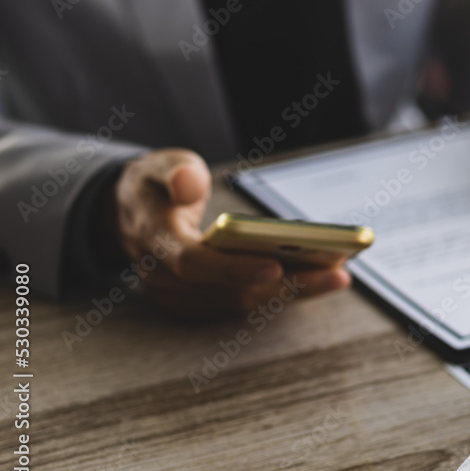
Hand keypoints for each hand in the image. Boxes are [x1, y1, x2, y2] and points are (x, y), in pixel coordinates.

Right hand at [113, 149, 350, 316]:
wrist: (129, 215)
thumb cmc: (154, 187)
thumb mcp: (158, 166)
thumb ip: (176, 173)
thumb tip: (189, 184)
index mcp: (154, 240)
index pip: (194, 263)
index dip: (235, 268)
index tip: (277, 263)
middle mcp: (163, 278)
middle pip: (231, 292)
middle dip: (287, 284)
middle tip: (337, 273)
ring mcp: (179, 297)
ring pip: (242, 303)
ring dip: (293, 292)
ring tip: (338, 275)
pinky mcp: (196, 304)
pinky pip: (244, 304)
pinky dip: (280, 294)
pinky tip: (317, 279)